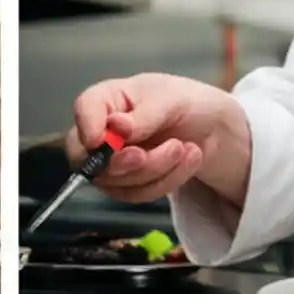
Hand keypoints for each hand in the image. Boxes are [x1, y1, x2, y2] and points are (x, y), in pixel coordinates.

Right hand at [66, 72, 251, 204]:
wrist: (209, 128)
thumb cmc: (185, 102)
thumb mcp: (171, 100)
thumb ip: (144, 116)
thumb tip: (116, 126)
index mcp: (106, 98)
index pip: (84, 109)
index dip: (87, 127)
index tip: (100, 140)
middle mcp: (100, 132)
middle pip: (89, 157)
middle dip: (122, 162)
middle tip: (147, 154)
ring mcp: (110, 162)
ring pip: (117, 181)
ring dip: (156, 169)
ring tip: (185, 148)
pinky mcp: (126, 185)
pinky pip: (138, 194)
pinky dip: (167, 181)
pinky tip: (188, 160)